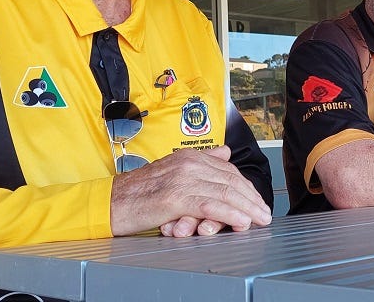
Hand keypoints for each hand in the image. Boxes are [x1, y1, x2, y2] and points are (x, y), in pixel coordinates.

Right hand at [110, 145, 271, 236]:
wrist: (109, 202)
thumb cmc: (138, 192)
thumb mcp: (172, 170)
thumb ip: (200, 161)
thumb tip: (225, 151)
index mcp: (189, 157)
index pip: (228, 170)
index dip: (246, 187)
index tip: (257, 201)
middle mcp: (189, 164)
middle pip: (231, 181)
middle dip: (251, 198)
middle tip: (264, 213)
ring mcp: (182, 179)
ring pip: (225, 193)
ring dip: (246, 208)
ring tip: (258, 220)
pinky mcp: (175, 198)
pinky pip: (211, 206)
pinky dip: (230, 214)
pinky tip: (241, 222)